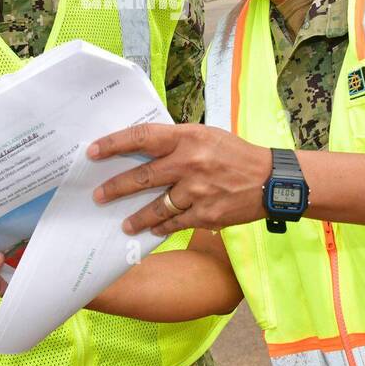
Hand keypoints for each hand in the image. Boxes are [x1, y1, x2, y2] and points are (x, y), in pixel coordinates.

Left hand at [87, 123, 272, 235]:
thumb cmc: (235, 154)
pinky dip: (162, 226)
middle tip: (98, 196)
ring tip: (124, 224)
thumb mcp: (206, 136)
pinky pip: (175, 222)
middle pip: (142, 176)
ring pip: (156, 207)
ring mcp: (197, 191)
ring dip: (136, 217)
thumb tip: (142, 148)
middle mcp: (190, 162)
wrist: (271, 180)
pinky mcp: (206, 214)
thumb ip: (177, 142)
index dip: (114, 144)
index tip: (93, 152)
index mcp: (187, 137)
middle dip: (116, 187)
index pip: (142, 137)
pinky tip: (153, 230)